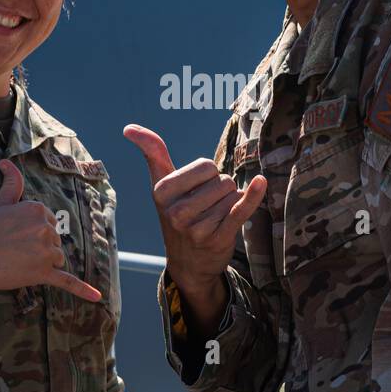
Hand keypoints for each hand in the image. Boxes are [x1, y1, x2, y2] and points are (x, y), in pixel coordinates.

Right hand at [0, 159, 101, 311]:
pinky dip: (83, 290)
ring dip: (43, 262)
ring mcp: (46, 252)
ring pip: (57, 258)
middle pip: (55, 240)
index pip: (48, 221)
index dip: (32, 230)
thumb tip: (7, 162)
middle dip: (39, 246)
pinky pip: (67, 281)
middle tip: (13, 249)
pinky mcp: (43, 273)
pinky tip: (98, 297)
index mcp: (38, 209)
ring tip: (18, 262)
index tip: (14, 234)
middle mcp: (46, 229)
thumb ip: (12, 183)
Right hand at [123, 124, 265, 337]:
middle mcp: (176, 211)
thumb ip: (152, 153)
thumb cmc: (177, 214)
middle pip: (222, 179)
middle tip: (207, 209)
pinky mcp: (217, 238)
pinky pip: (240, 209)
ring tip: (215, 218)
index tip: (196, 192)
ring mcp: (196, 227)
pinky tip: (261, 183)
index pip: (206, 166)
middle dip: (221, 190)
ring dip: (231, 203)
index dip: (208, 176)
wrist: (189, 263)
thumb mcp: (162, 185)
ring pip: (233, 194)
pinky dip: (253, 196)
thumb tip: (129, 128)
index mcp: (162, 192)